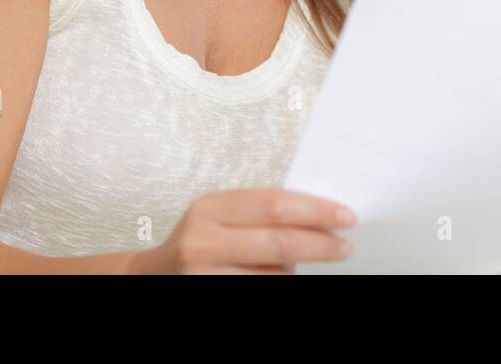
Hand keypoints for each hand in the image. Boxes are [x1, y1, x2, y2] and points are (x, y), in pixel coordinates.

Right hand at [125, 188, 356, 273]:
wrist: (155, 276)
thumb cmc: (199, 241)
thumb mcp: (219, 216)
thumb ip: (258, 212)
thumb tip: (318, 213)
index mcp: (210, 208)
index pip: (274, 204)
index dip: (315, 210)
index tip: (344, 215)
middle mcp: (204, 241)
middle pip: (278, 242)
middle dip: (320, 244)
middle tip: (344, 246)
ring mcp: (205, 275)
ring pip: (274, 276)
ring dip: (298, 270)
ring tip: (308, 261)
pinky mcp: (210, 295)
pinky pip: (261, 291)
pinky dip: (281, 283)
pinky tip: (286, 276)